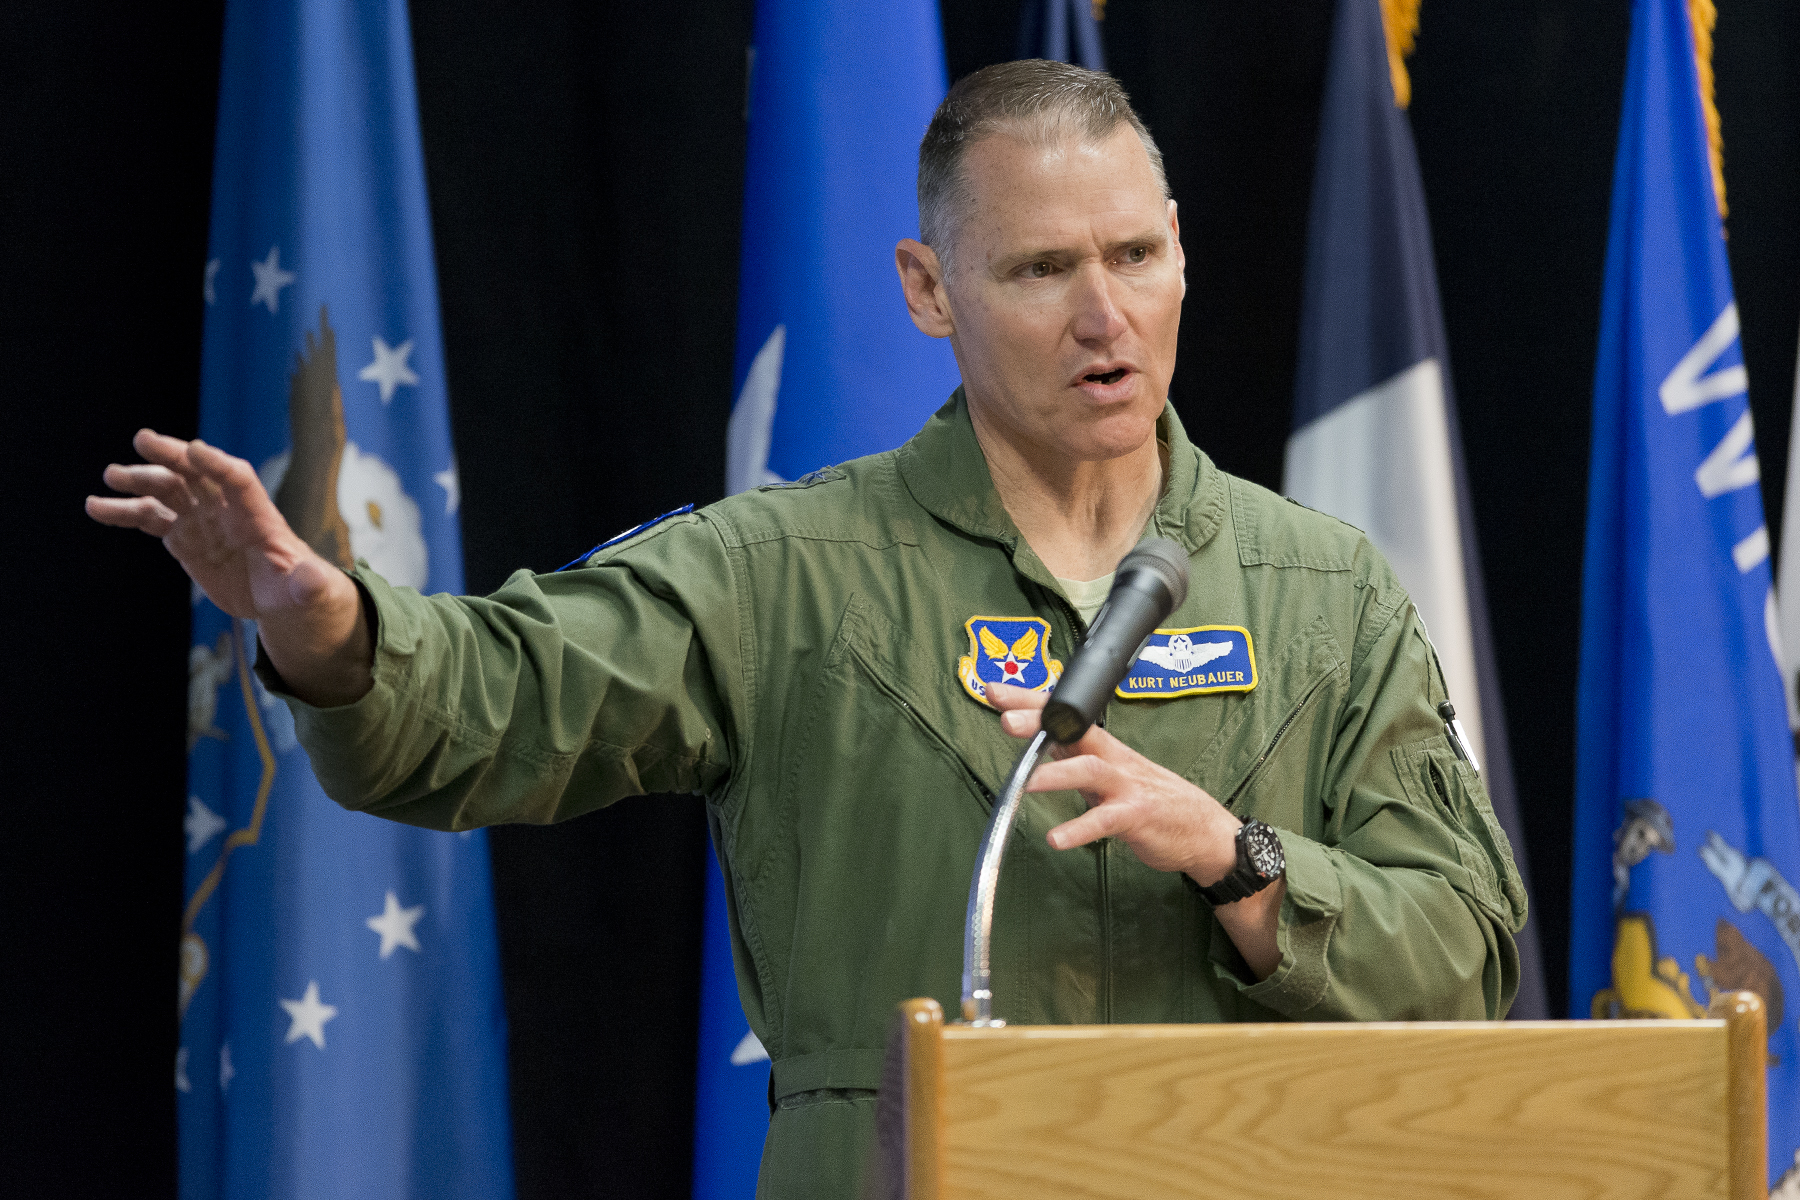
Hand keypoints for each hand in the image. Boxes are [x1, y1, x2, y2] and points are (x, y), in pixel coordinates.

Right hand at [87, 429, 372, 704]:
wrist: (279, 598)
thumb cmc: (299, 588)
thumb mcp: (309, 590)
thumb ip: (309, 583)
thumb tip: (314, 581)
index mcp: (259, 516)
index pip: (239, 479)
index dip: (217, 464)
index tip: (194, 450)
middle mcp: (227, 511)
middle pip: (197, 474)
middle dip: (173, 456)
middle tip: (142, 441)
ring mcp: (202, 522)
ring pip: (168, 492)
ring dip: (141, 481)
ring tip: (110, 477)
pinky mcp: (184, 538)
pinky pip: (151, 519)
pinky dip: (125, 512)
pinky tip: (98, 508)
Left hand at [987, 682, 1284, 978]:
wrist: (1202, 830)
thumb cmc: (1151, 798)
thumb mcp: (1110, 772)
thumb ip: (1076, 757)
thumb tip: (1039, 741)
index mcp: (1103, 747)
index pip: (1064, 716)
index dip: (1031, 701)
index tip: (995, 690)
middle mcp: (1114, 759)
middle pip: (1076, 731)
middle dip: (1041, 723)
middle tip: (1005, 720)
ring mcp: (1128, 786)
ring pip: (1090, 770)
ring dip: (1055, 775)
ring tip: (1021, 785)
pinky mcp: (1138, 816)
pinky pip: (1106, 820)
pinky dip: (1080, 828)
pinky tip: (1056, 839)